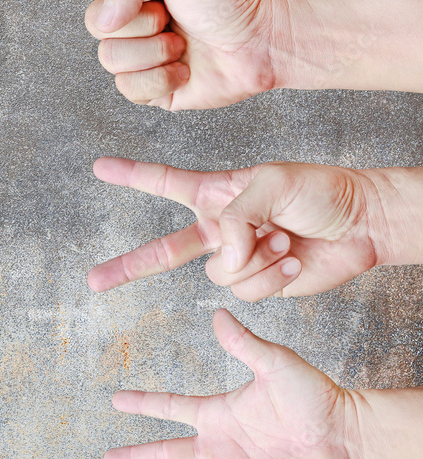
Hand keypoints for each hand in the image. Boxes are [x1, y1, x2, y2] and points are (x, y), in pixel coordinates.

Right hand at [85, 0, 289, 109]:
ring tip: (182, 46)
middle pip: (96, 25)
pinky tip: (183, 70)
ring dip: (153, 53)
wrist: (262, 40)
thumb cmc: (231, 0)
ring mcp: (138, 56)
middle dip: (140, 24)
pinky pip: (127, 88)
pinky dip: (160, 79)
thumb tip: (105, 17)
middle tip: (172, 19)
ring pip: (109, 59)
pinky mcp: (148, 89)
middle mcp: (132, 22)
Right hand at [87, 157, 385, 300]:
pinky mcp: (258, 283)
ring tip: (284, 237)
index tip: (99, 168)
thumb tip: (222, 256)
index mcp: (217, 192)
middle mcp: (220, 227)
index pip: (164, 182)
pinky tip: (291, 258)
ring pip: (218, 274)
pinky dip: (271, 276)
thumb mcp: (273, 183)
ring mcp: (237, 258)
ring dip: (256, 257)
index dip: (130, 176)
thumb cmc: (321, 191)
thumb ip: (235, 217)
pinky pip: (245, 291)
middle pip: (162, 251)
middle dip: (127, 267)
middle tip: (94, 281)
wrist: (364, 224)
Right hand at [104, 310, 354, 458]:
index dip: (141, 404)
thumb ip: (244, 344)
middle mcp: (216, 443)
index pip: (169, 407)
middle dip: (134, 457)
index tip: (114, 400)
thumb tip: (219, 314)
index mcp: (216, 412)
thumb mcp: (274, 362)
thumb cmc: (311, 393)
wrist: (342, 431)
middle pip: (165, 452)